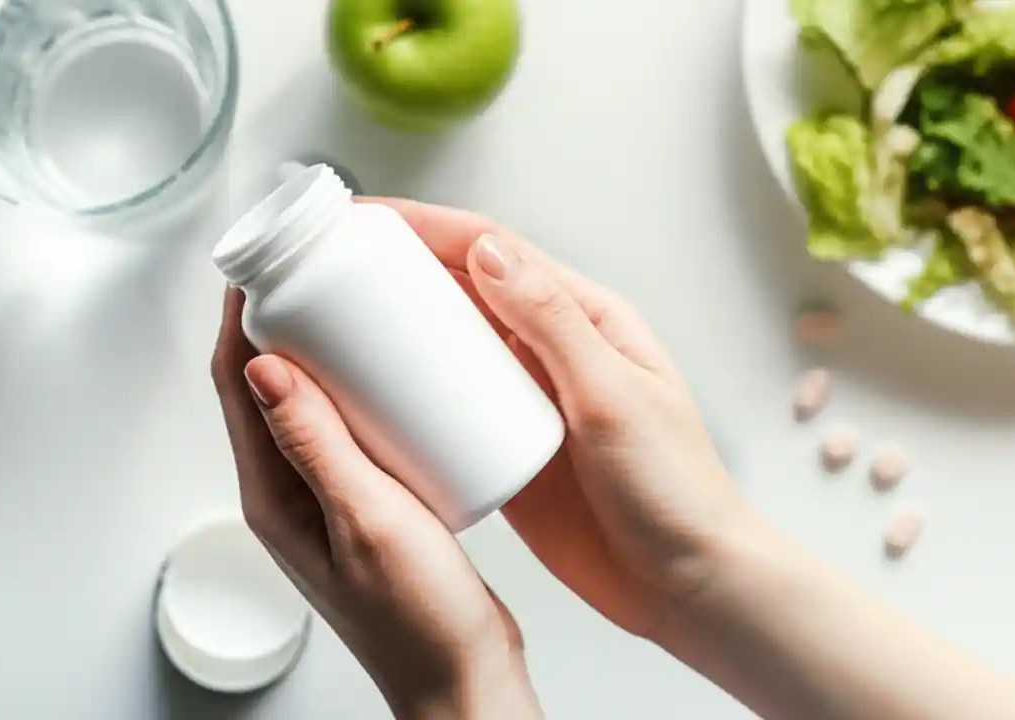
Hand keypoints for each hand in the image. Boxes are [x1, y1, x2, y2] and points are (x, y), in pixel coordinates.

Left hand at [212, 288, 541, 719]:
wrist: (461, 674)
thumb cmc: (418, 621)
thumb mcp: (369, 522)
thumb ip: (316, 446)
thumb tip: (263, 366)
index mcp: (271, 495)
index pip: (234, 382)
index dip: (241, 314)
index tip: (266, 257)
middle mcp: (288, 490)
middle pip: (266, 382)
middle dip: (282, 318)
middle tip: (319, 265)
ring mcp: (325, 494)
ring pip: (310, 399)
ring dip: (325, 347)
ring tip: (359, 301)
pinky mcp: (366, 497)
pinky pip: (350, 423)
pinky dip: (363, 385)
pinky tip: (402, 370)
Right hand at [371, 199, 752, 639]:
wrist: (686, 583)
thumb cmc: (674, 490)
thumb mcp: (613, 397)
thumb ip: (554, 325)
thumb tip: (490, 252)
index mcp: (588, 318)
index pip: (496, 252)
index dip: (427, 228)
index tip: (365, 220)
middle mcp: (553, 350)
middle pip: (464, 290)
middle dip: (398, 269)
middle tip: (328, 268)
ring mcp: (529, 399)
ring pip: (451, 348)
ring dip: (396, 331)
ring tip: (329, 326)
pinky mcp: (509, 449)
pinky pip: (450, 410)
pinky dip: (410, 398)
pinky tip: (368, 401)